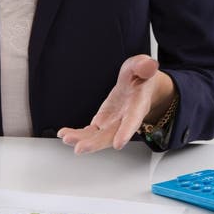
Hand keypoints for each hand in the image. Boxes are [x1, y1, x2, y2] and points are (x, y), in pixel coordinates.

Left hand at [58, 54, 173, 153]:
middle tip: (80, 148)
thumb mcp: (142, 66)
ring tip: (66, 138)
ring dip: (82, 140)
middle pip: (111, 136)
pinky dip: (77, 134)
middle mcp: (124, 120)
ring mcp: (112, 123)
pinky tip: (64, 134)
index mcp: (137, 106)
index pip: (133, 120)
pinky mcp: (102, 122)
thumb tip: (148, 65)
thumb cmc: (140, 77)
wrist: (139, 85)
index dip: (126, 132)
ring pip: (97, 137)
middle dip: (95, 143)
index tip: (119, 144)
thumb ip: (144, 66)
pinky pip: (89, 132)